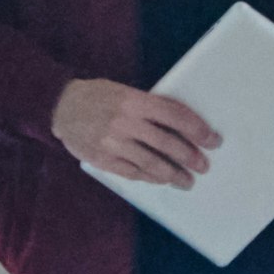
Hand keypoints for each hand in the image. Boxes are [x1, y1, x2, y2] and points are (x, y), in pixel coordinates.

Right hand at [52, 75, 219, 186]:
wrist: (60, 106)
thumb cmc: (98, 96)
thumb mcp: (125, 92)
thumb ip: (149, 106)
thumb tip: (183, 124)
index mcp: (134, 101)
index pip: (174, 115)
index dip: (197, 129)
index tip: (212, 140)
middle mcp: (125, 122)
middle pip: (166, 143)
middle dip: (190, 156)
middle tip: (204, 165)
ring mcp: (113, 144)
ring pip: (151, 163)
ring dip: (173, 174)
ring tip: (187, 181)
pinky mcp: (103, 160)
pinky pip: (133, 173)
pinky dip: (150, 178)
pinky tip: (161, 180)